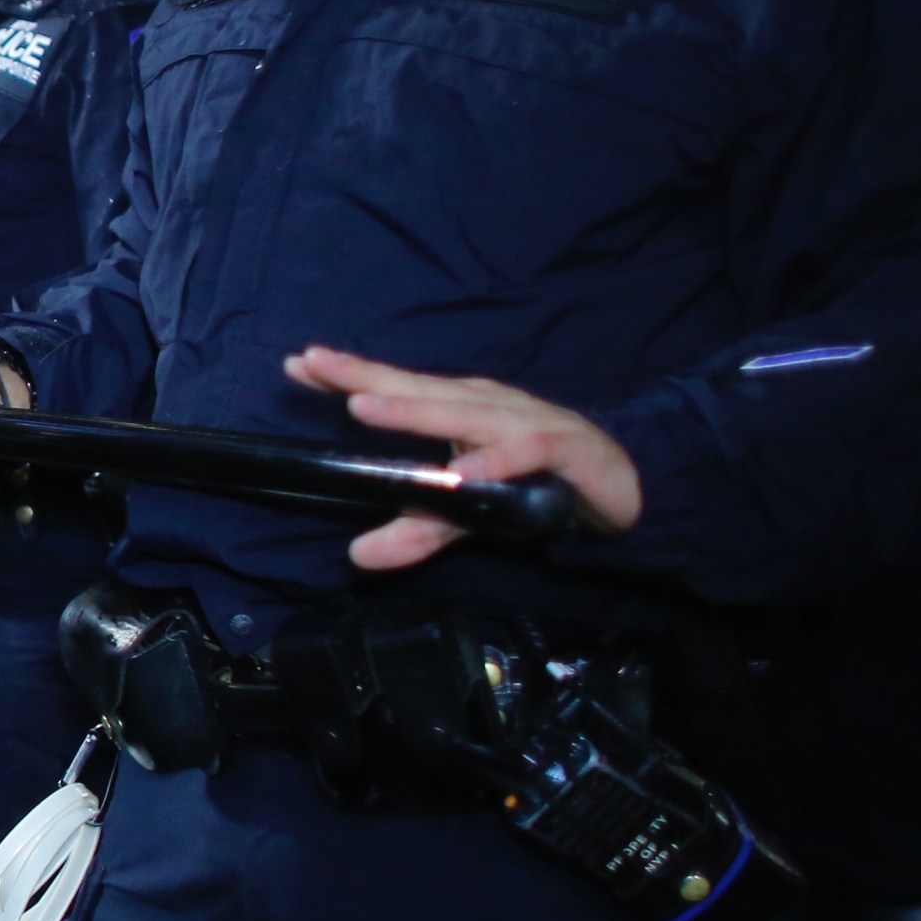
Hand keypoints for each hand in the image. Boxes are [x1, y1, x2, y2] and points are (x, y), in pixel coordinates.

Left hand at [281, 345, 636, 569]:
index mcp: (459, 408)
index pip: (397, 388)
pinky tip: (464, 471)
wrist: (621, 488)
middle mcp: (486, 405)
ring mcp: (524, 421)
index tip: (298, 363)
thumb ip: (418, 531)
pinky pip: (525, 452)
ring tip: (365, 408)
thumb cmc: (537, 484)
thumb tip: (357, 557)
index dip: (351, 375)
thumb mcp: (468, 514)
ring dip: (414, 411)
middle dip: (367, 376)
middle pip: (419, 388)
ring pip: (464, 413)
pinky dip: (495, 461)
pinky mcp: (564, 447)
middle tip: (317, 364)